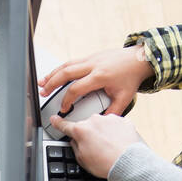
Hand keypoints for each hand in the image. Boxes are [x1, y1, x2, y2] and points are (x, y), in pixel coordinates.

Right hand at [38, 46, 152, 116]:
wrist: (139, 59)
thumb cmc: (131, 77)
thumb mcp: (124, 98)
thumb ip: (113, 112)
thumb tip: (101, 123)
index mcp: (100, 76)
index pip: (76, 88)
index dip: (67, 100)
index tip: (64, 109)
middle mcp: (93, 65)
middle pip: (66, 73)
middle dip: (52, 84)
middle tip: (43, 94)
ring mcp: (91, 59)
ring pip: (66, 65)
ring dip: (52, 74)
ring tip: (42, 83)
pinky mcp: (90, 57)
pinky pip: (71, 62)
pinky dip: (60, 69)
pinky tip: (54, 74)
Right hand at [56, 113, 145, 179]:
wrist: (129, 163)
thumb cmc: (106, 164)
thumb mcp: (82, 160)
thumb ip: (75, 146)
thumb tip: (75, 141)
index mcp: (81, 130)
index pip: (65, 126)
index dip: (58, 123)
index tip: (54, 119)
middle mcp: (95, 121)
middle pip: (87, 126)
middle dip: (89, 135)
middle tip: (95, 149)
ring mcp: (110, 119)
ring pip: (103, 125)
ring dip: (104, 134)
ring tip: (110, 149)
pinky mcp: (124, 121)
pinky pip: (116, 125)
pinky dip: (116, 133)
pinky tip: (119, 144)